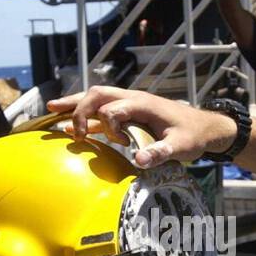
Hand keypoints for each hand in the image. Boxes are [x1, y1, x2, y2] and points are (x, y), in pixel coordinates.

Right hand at [46, 85, 234, 167]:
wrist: (204, 128)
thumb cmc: (193, 136)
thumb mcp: (181, 147)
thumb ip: (161, 152)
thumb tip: (139, 161)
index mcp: (143, 104)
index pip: (113, 108)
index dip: (110, 127)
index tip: (123, 144)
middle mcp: (132, 99)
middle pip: (97, 94)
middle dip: (78, 107)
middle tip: (65, 127)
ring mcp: (129, 104)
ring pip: (96, 98)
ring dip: (74, 104)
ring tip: (51, 110)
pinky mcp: (128, 113)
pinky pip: (101, 110)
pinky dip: (84, 116)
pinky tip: (68, 125)